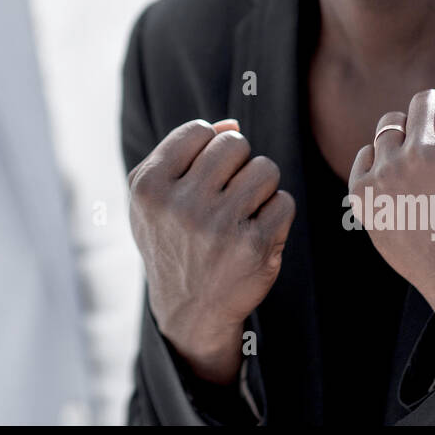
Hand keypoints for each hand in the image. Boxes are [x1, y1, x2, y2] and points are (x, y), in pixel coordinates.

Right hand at [128, 118, 295, 384]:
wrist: (190, 311)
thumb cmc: (173, 241)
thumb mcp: (153, 198)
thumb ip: (179, 151)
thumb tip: (231, 123)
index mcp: (149, 187)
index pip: (200, 131)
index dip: (209, 148)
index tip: (203, 176)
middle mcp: (182, 205)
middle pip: (235, 143)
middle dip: (238, 163)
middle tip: (228, 191)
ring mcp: (219, 227)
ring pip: (265, 168)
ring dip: (260, 186)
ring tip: (243, 210)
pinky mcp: (255, 247)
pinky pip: (284, 201)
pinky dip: (275, 214)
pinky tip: (256, 233)